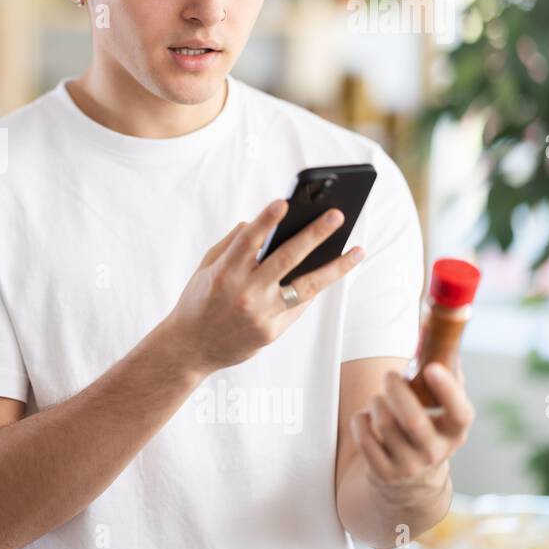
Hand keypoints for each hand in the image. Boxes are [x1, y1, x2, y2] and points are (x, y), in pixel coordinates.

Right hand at [157, 198, 364, 375]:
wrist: (192, 348)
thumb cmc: (199, 301)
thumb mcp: (206, 269)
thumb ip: (231, 245)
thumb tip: (258, 223)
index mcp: (224, 273)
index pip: (248, 240)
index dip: (266, 220)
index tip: (285, 201)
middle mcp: (244, 292)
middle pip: (285, 258)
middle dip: (313, 235)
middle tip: (336, 215)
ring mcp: (261, 313)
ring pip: (306, 285)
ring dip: (335, 267)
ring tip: (357, 251)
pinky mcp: (272, 330)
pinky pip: (299, 304)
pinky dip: (316, 286)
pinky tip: (334, 271)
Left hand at [351, 363, 473, 497]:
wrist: (410, 479)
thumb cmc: (425, 428)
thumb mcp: (441, 411)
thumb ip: (444, 378)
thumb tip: (440, 341)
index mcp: (455, 433)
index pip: (459, 413)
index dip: (448, 391)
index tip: (431, 367)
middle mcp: (435, 453)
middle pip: (412, 420)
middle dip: (396, 390)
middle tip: (389, 376)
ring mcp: (409, 466)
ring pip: (384, 423)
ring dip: (376, 402)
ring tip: (380, 400)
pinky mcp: (383, 472)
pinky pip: (363, 436)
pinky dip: (361, 420)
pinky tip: (368, 419)